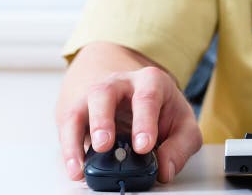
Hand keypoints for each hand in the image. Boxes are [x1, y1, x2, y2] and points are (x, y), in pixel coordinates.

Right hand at [56, 64, 202, 183]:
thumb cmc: (163, 111)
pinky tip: (75, 169)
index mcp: (150, 81)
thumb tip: (165, 169)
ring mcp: (95, 96)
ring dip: (76, 137)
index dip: (144, 121)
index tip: (143, 147)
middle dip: (103, 120)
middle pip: (105, 93)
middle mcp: (119, 84)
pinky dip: (69, 149)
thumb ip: (180, 147)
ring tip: (81, 165)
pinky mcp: (80, 112)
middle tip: (105, 145)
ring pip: (79, 109)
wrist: (141, 98)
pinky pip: (68, 127)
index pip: (147, 96)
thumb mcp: (183, 125)